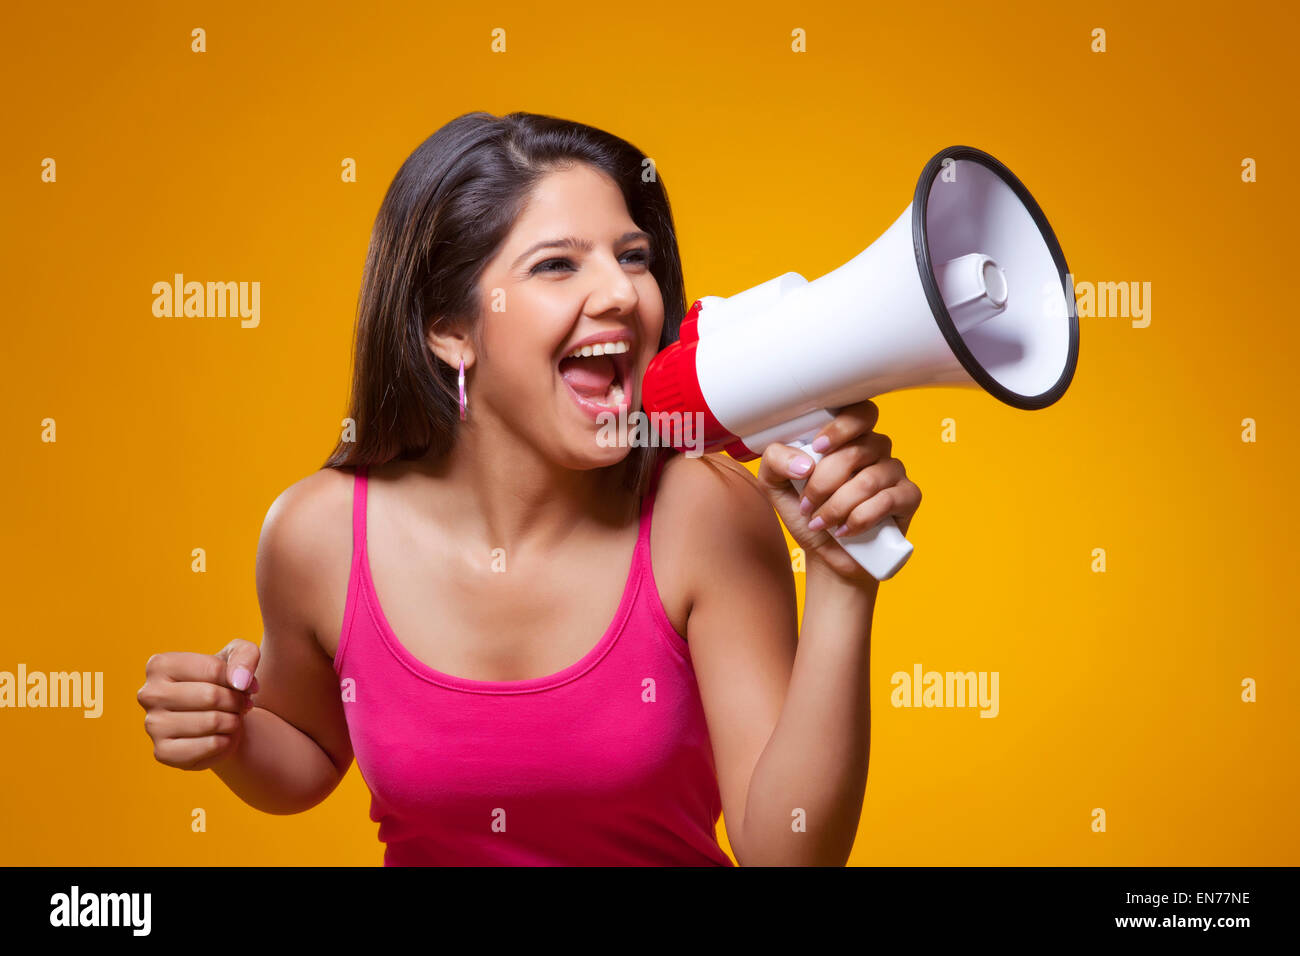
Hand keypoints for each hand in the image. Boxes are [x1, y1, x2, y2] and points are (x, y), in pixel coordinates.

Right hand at [137, 638, 260, 771]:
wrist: (219, 717)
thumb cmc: (225, 681)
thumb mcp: (240, 655)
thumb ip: (245, 655)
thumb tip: (240, 681)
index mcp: (160, 665)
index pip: (214, 669)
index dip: (238, 678)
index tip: (242, 684)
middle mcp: (149, 694)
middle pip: (210, 696)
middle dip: (236, 701)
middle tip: (241, 704)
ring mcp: (152, 725)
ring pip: (211, 722)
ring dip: (233, 721)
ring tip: (232, 718)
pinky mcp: (163, 752)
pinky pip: (210, 746)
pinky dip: (226, 742)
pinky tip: (222, 736)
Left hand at [755, 399, 921, 584]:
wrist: (825, 553)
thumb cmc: (807, 512)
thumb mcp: (776, 484)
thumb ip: (775, 461)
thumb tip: (803, 462)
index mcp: (848, 437)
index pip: (859, 412)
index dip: (841, 428)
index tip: (817, 448)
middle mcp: (875, 448)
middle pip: (856, 452)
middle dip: (824, 483)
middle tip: (807, 504)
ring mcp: (894, 471)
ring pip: (868, 481)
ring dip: (837, 506)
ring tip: (821, 522)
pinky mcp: (908, 497)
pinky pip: (886, 501)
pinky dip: (858, 519)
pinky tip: (844, 530)